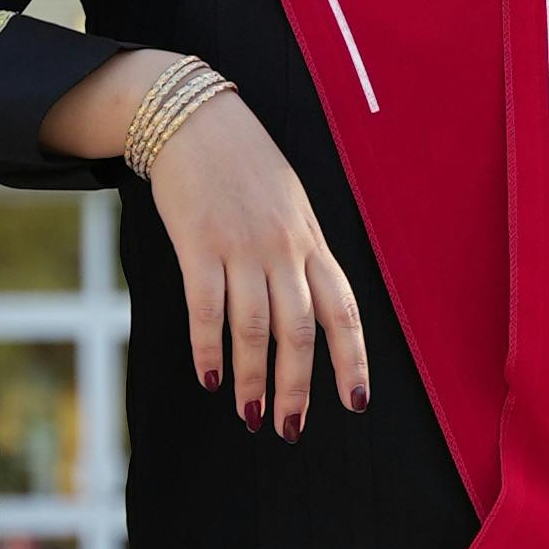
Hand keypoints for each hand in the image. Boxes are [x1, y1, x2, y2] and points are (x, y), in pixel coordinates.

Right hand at [144, 82, 369, 432]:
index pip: (343, 311)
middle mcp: (284, 247)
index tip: (355, 404)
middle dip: (298, 387)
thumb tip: (311, 314)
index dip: (352, 360)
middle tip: (290, 429)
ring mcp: (241, 245)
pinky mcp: (198, 242)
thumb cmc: (244, 166)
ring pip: (254, 326)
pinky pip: (206, 306)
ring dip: (254, 378)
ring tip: (252, 416)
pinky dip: (209, 348)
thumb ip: (301, 256)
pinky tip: (210, 378)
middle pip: (299, 331)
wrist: (194, 118)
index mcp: (311, 241)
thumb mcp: (290, 206)